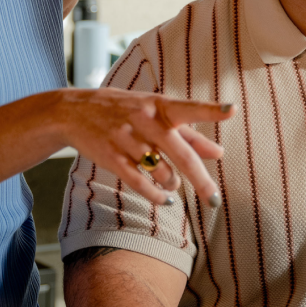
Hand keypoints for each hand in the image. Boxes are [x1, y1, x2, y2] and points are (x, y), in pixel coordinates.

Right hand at [56, 88, 233, 206]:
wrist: (74, 111)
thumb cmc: (124, 110)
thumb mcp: (155, 113)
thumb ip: (189, 134)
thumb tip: (219, 153)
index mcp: (159, 105)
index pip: (189, 108)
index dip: (210, 110)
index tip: (231, 109)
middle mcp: (145, 121)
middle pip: (181, 156)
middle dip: (201, 181)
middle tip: (215, 200)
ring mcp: (128, 140)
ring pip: (163, 173)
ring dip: (173, 184)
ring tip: (172, 183)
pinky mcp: (112, 158)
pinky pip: (140, 183)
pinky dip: (156, 195)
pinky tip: (164, 200)